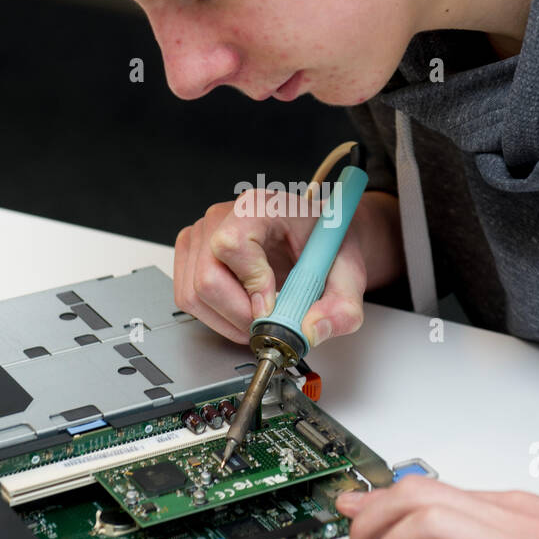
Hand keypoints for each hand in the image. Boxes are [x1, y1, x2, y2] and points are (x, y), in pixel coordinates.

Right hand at [173, 190, 402, 347]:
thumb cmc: (327, 246)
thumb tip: (310, 331)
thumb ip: (341, 307)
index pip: (231, 244)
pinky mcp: (192, 255)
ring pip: (193, 294)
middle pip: (207, 278)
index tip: (273, 304)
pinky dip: (215, 316)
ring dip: (226, 320)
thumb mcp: (349, 276)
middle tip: (268, 325)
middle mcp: (223, 216)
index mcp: (261, 206)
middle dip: (239, 314)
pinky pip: (188, 297)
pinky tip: (242, 311)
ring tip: (258, 320)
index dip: (250, 283)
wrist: (317, 237)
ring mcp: (202, 235)